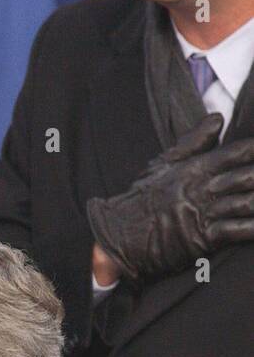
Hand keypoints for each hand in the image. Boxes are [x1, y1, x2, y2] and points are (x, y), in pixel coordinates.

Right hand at [86, 113, 253, 281]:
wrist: (117, 235)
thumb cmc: (138, 200)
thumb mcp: (162, 164)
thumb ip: (193, 141)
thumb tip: (217, 118)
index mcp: (197, 167)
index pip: (241, 151)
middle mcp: (204, 188)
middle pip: (251, 176)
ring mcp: (204, 213)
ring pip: (249, 202)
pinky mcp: (202, 238)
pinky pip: (238, 230)